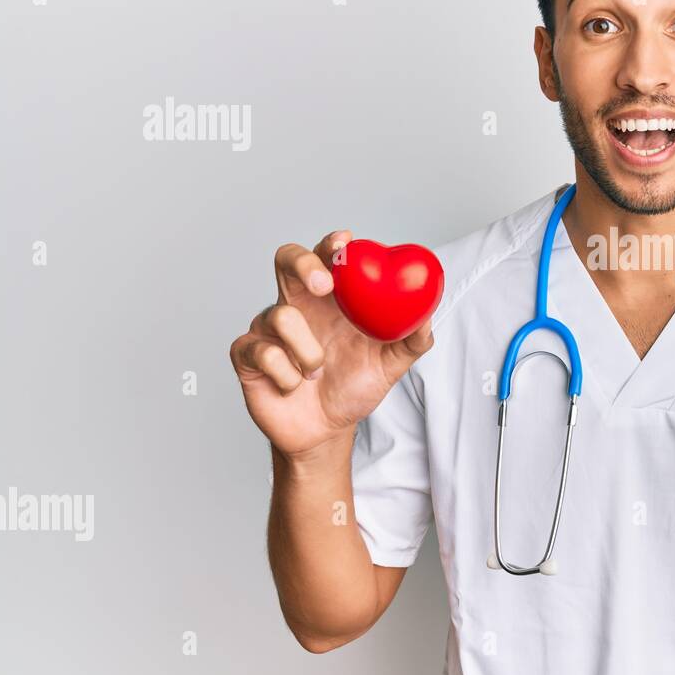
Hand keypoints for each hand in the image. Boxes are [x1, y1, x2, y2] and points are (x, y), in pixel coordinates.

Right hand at [229, 230, 434, 459]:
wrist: (325, 431)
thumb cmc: (353, 388)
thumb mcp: (389, 365)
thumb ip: (410, 342)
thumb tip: (426, 318)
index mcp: (331, 299)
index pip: (326, 257)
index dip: (331, 244)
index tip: (344, 242)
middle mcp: (298, 304)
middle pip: (286, 259)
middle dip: (303, 263)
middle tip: (324, 286)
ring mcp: (269, 328)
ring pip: (280, 317)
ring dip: (307, 350)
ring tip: (317, 372)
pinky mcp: (248, 354)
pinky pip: (263, 352)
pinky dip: (286, 374)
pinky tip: (294, 386)